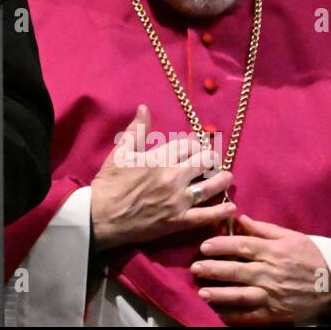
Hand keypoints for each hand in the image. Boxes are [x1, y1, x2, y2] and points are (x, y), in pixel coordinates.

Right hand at [89, 104, 234, 250]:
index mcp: (159, 159)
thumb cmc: (109, 183)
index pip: (189, 145)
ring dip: (221, 180)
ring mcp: (178, 201)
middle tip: (212, 161)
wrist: (101, 217)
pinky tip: (230, 206)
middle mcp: (173, 177)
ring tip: (226, 177)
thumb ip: (136, 130)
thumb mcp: (120, 153)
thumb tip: (144, 108)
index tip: (196, 147)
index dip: (195, 144)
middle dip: (211, 159)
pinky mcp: (179, 221)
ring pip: (210, 186)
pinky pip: (206, 216)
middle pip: (204, 162)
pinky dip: (221, 211)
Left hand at [190, 214, 330, 324]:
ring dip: (220, 295)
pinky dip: (235, 315)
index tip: (204, 246)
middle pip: (237, 270)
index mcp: (273, 251)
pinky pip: (252, 316)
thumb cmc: (312, 255)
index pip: (242, 246)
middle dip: (214, 270)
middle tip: (195, 268)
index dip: (221, 246)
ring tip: (202, 292)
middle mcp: (271, 273)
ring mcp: (273, 294)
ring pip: (242, 295)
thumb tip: (239, 218)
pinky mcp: (276, 312)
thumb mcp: (291, 236)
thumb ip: (263, 229)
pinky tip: (220, 313)